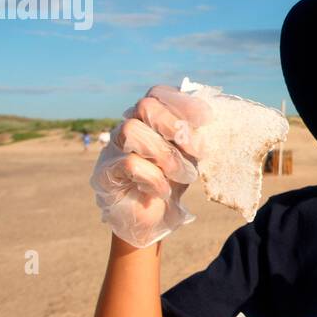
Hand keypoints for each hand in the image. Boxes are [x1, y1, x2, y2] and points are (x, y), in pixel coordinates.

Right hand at [90, 84, 216, 247]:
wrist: (151, 221)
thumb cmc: (170, 184)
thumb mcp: (188, 158)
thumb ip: (193, 139)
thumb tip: (211, 123)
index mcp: (148, 121)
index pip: (157, 94)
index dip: (181, 101)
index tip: (206, 117)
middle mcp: (128, 128)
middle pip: (144, 105)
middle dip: (174, 125)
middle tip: (196, 151)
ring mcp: (113, 149)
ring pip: (132, 130)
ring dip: (165, 153)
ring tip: (183, 175)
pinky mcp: (105, 173)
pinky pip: (129, 163)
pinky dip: (154, 178)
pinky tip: (163, 192)